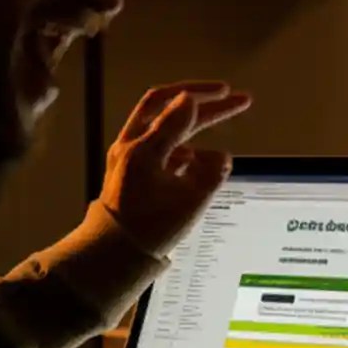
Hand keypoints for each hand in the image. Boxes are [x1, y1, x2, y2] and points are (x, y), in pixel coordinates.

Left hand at [99, 81, 251, 255]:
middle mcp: (132, 146)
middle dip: (205, 103)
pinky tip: (194, 163)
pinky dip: (180, 149)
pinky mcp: (131, 169)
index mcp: (144, 149)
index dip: (208, 99)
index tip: (230, 95)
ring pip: (164, 129)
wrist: (114, 253)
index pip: (179, 108)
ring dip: (191, 131)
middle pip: (171, 110)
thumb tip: (220, 151)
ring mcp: (128, 156)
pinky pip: (160, 148)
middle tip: (232, 97)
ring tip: (214, 155)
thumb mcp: (189, 200)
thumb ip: (209, 170)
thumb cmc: (149, 230)